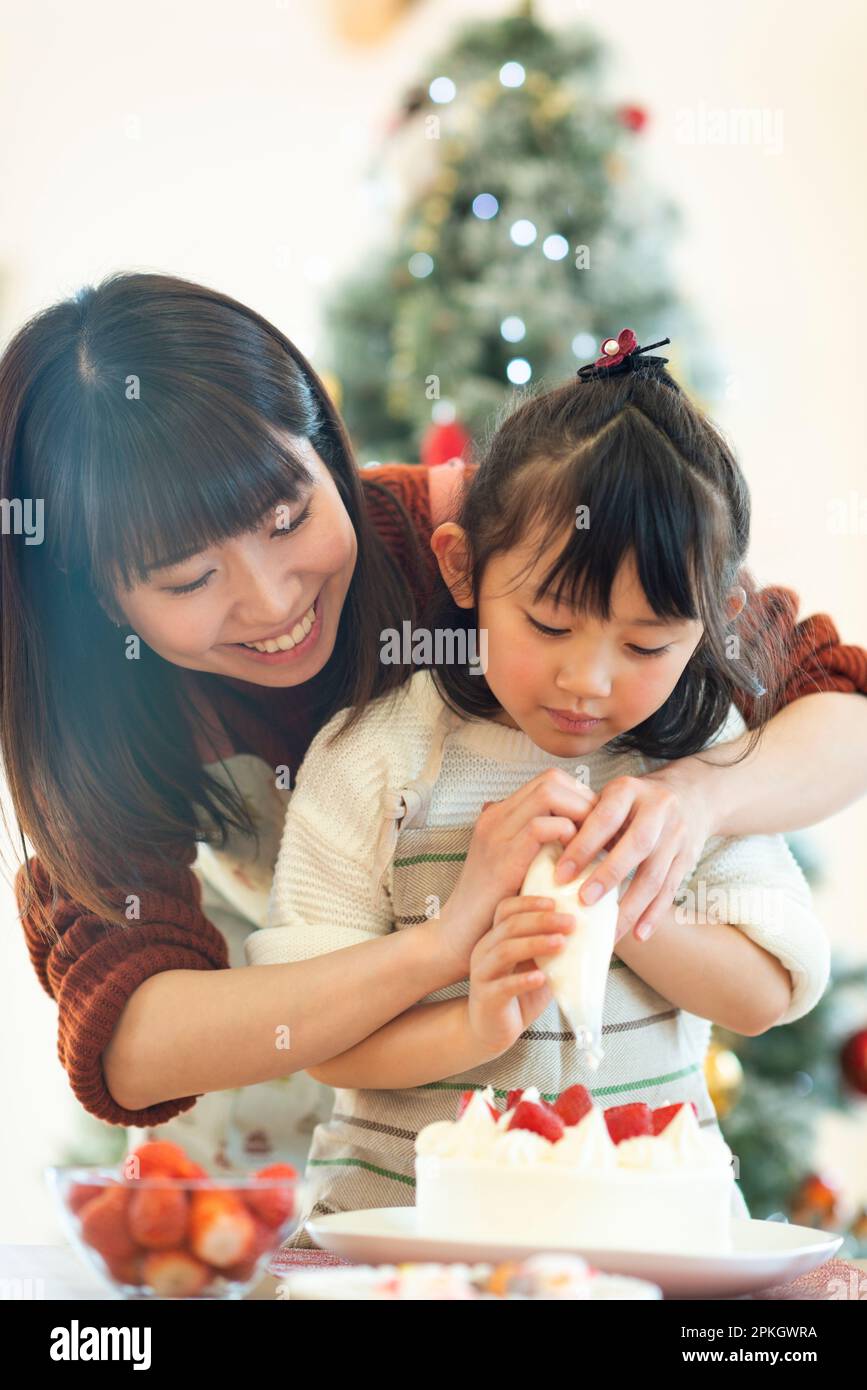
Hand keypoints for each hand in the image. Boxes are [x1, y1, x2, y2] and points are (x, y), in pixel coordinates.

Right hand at [438, 768, 598, 973]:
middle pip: (552, 780)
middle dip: (586, 801)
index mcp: (499, 815)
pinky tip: (578, 858)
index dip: (580, 797)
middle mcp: (495, 816)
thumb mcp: (515, 868)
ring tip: (597, 842)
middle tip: (607, 832)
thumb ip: (534, 849)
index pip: (548, 782)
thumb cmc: (492, 907)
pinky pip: (542, 827)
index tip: (601, 825)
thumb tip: (571, 840)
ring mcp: (496, 833)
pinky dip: (568, 835)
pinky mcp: (502, 856)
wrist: (458, 937)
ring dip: (582, 814)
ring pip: (549, 793)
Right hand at [466, 896, 574, 1055]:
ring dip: (535, 944)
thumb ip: (555, 951)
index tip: (554, 903)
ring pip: (504, 951)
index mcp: (496, 938)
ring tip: (561, 943)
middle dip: (541, 921)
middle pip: (509, 926)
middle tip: (570, 922)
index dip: (528, 902)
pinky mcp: (487, 999)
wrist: (491, 1031)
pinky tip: (541, 977)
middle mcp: (485, 951)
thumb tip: (597, 935)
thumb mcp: (540, 968)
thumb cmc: (519, 995)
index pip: (506, 909)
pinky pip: (503, 986)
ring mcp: (483, 974)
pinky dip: (523, 980)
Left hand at [551, 769, 711, 942]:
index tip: (560, 874)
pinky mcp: (689, 858)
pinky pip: (670, 890)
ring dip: (631, 907)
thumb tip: (549, 855)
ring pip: (656, 875)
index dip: (583, 846)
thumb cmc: (632, 802)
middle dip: (609, 876)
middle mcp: (658, 809)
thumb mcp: (610, 797)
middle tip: (583, 902)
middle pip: (636, 845)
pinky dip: (654, 915)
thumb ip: (586, 820)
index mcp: (629, 790)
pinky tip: (638, 935)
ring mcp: (677, 835)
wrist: (690, 793)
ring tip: (609, 933)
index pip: (605, 818)